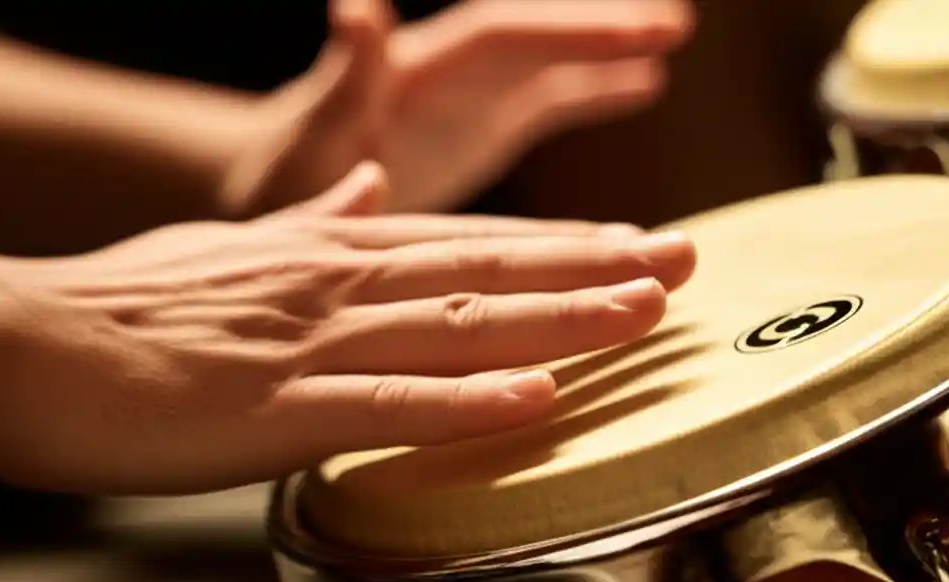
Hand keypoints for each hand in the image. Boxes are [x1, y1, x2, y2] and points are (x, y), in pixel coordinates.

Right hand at [0, 163, 694, 492]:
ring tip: (648, 310)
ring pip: (457, 324)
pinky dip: (465, 403)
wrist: (19, 338)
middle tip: (687, 258)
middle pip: (484, 269)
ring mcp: (308, 342)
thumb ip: (311, 219)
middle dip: (593, 265)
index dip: (556, 240)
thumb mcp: (226, 247)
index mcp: (323, 250)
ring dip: (559, 317)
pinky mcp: (273, 407)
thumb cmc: (116, 304)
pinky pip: (384, 406)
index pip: (464, 238)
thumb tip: (376, 186)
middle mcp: (332, 282)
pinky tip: (536, 401)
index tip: (632, 240)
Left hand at [224, 0, 693, 215]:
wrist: (275, 194)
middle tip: (673, 25)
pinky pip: (541, 103)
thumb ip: (342, 78)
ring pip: (545, 62)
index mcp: (412, 74)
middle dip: (600, 30)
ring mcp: (462, 100)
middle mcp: (445, 74)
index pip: (502, 37)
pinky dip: (589, 91)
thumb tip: (357, 1)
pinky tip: (643, 85)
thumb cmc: (282, 174)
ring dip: (605, 49)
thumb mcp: (310, 136)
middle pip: (533, 38)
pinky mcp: (471, 131)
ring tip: (673, 37)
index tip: (636, 31)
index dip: (567, 32)